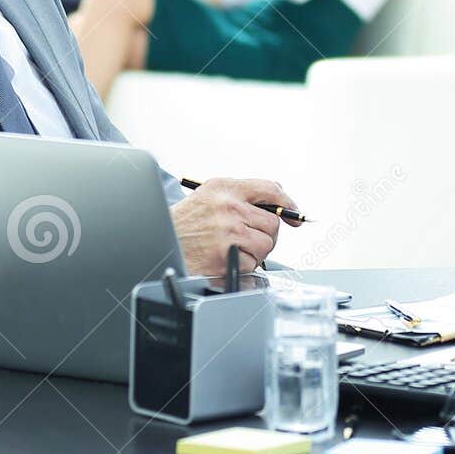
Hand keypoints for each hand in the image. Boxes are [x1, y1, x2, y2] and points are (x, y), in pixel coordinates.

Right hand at [170, 177, 300, 274]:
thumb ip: (243, 195)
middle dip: (265, 232)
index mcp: (225, 188)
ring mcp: (227, 233)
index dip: (287, 203)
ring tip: (234, 247)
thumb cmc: (187, 221)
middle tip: (248, 236)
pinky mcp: (226, 258)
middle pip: (272, 222)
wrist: (161, 241)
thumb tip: (281, 206)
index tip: (293, 215)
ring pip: (266, 244)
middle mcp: (228, 208)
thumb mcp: (211, 195)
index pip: (270, 189)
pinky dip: (243, 265)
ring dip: (256, 250)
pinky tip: (225, 258)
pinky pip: (253, 264)